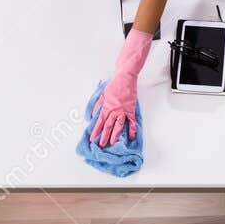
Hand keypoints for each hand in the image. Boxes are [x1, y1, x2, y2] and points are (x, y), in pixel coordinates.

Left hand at [90, 29, 151, 145]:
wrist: (125, 78)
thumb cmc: (114, 85)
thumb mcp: (102, 94)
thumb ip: (98, 106)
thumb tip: (93, 116)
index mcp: (106, 107)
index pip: (99, 122)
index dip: (95, 131)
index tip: (92, 139)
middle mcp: (114, 111)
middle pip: (108, 126)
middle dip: (104, 136)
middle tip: (101, 145)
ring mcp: (123, 111)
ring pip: (119, 126)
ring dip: (115, 135)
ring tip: (113, 144)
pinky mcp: (131, 110)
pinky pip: (132, 122)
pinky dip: (132, 130)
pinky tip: (131, 137)